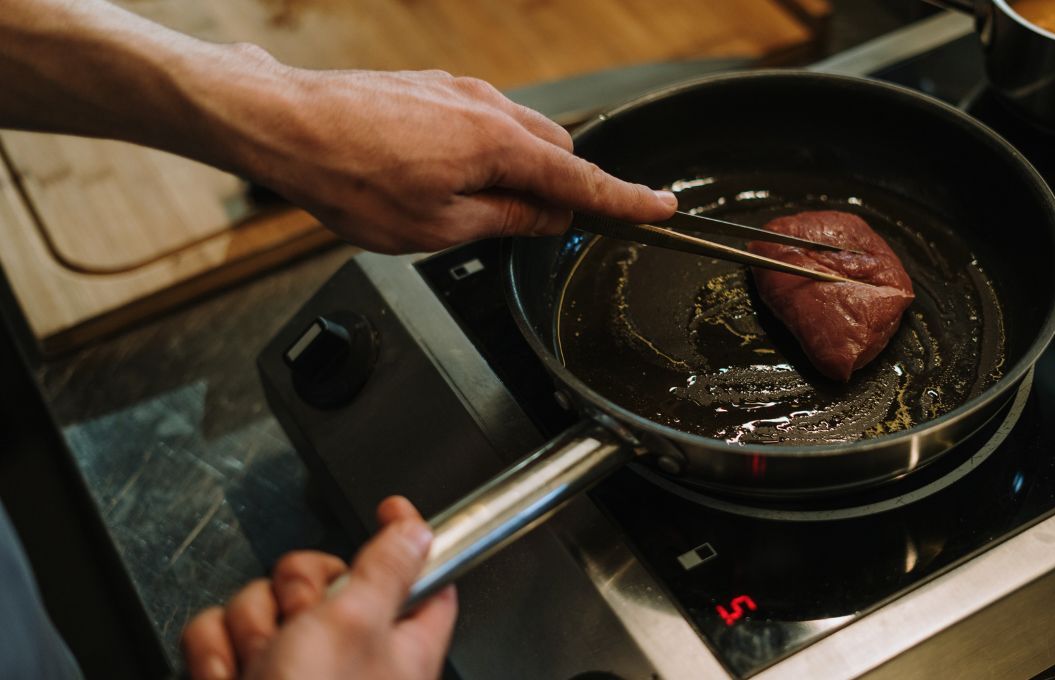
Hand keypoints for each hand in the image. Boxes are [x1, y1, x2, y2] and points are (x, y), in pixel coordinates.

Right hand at [181, 496, 455, 679]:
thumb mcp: (358, 623)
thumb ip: (388, 567)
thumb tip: (419, 529)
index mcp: (397, 636)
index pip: (416, 573)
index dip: (402, 535)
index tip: (389, 507)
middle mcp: (346, 649)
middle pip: (317, 575)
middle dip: (295, 592)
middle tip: (300, 620)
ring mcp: (289, 665)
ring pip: (260, 601)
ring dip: (252, 630)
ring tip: (262, 668)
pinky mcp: (241, 677)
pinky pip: (217, 633)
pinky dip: (217, 656)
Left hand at [208, 56, 677, 252]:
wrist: (285, 124)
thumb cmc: (351, 179)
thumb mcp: (436, 227)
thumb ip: (504, 220)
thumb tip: (547, 219)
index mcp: (498, 145)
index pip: (580, 181)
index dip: (625, 201)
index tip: (661, 209)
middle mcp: (488, 106)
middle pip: (557, 151)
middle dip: (561, 190)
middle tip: (537, 230)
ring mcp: (460, 91)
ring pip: (520, 134)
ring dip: (518, 172)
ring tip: (473, 208)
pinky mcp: (433, 88)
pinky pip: (484, 120)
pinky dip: (488, 152)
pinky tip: (446, 176)